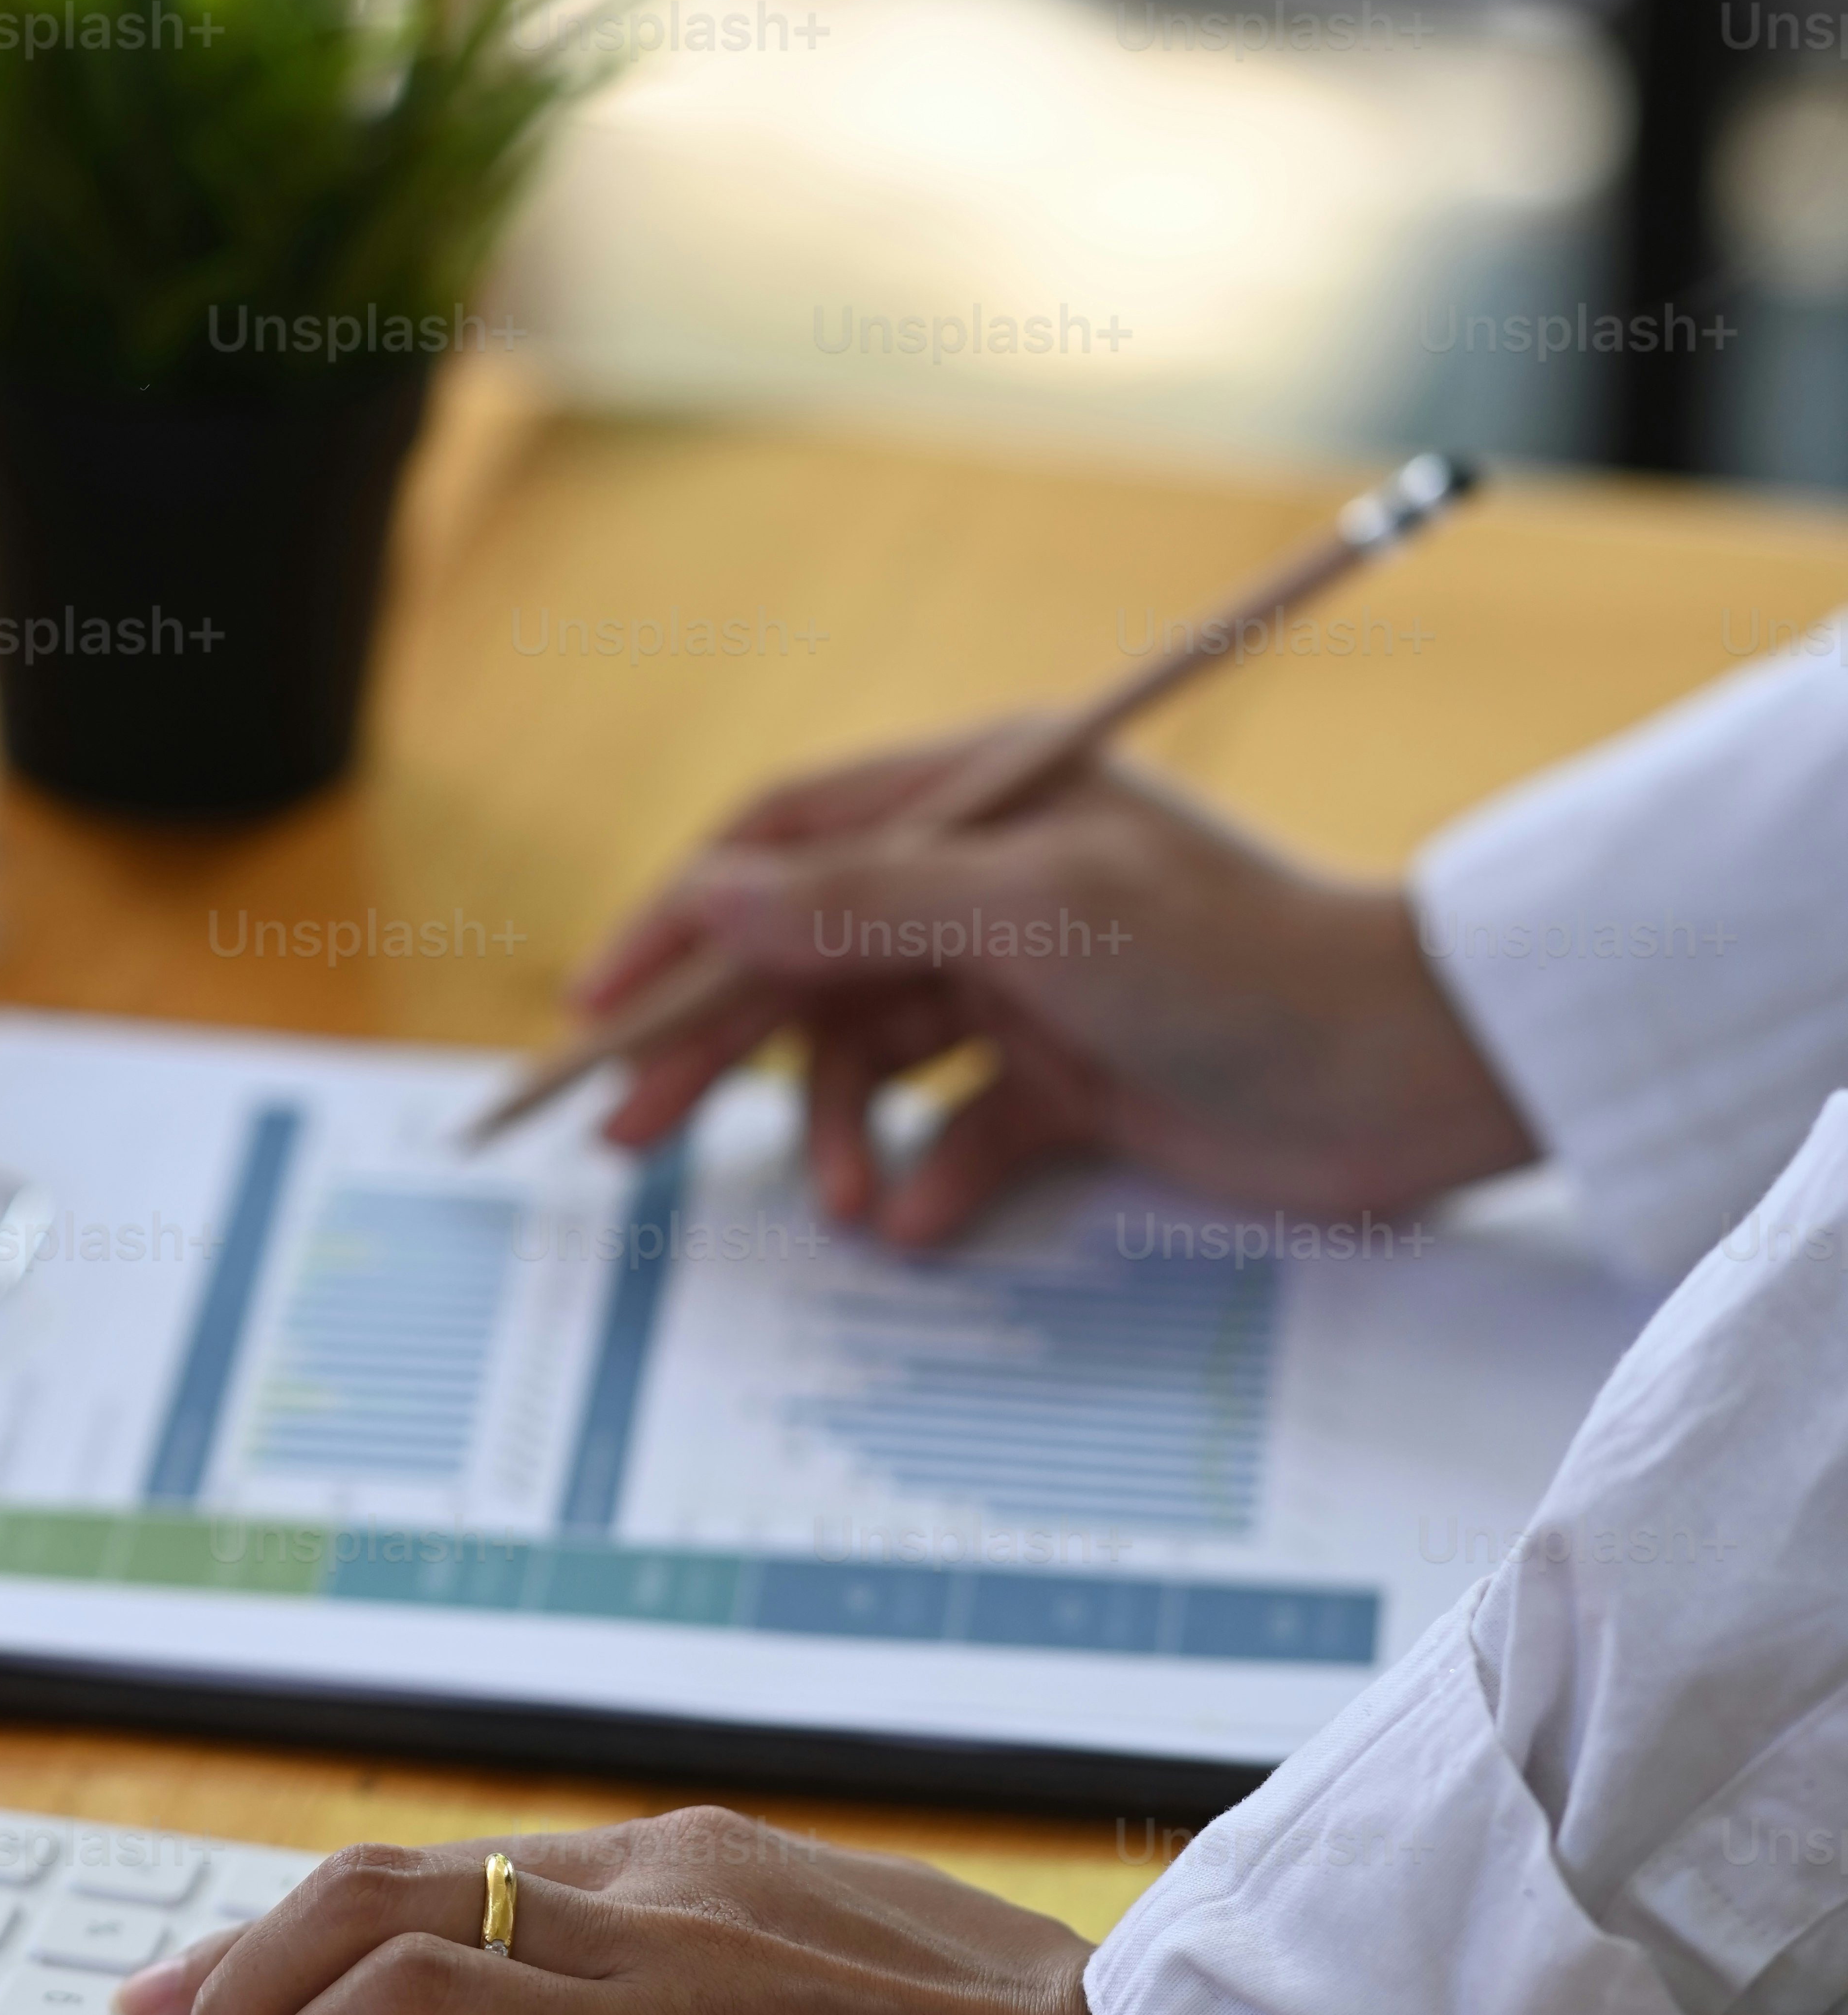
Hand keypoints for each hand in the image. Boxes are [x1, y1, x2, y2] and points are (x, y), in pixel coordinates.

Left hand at [114, 1806, 1308, 2014]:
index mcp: (699, 1867)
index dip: (302, 1918)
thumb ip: (743, 1939)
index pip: (448, 1867)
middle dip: (235, 1969)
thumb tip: (664, 1963)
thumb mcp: (864, 1933)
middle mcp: (658, 1927)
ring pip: (392, 2008)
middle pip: (376, 1905)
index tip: (212, 1972)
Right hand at [574, 728, 1536, 1245]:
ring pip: (866, 1051)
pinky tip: (913, 1218)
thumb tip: (711, 895)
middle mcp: (991, 879)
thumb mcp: (1042, 914)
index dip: (681, 918)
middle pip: (804, 953)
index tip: (600, 1007)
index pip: (785, 841)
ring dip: (831, 1126)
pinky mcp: (1068, 1080)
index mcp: (982, 796)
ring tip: (835, 1199)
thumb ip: (868, 902)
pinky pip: (950, 1127)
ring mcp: (1026, 982)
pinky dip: (922, 1174)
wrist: (1415, 1073)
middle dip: (717, 1042)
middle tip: (634, 1134)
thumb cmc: (1243, 963)